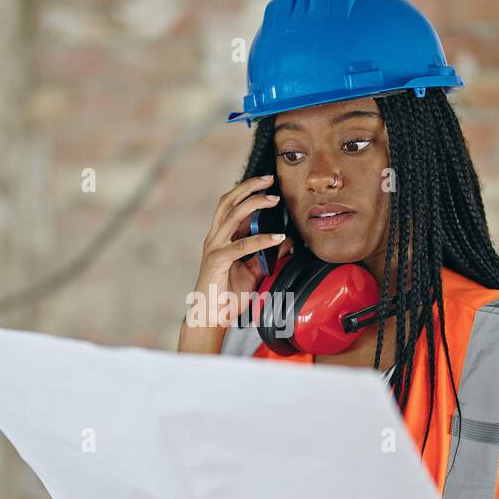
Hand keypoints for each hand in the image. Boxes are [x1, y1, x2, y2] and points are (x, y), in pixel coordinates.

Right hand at [180, 175, 293, 352]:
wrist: (210, 318)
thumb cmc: (228, 296)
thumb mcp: (253, 272)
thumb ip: (267, 255)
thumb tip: (288, 241)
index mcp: (220, 238)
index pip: (231, 205)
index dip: (247, 191)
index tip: (267, 183)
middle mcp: (214, 238)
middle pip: (228, 201)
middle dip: (249, 187)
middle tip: (269, 180)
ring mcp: (214, 248)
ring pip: (232, 216)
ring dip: (254, 204)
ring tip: (274, 200)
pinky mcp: (217, 261)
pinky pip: (241, 246)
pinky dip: (261, 239)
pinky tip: (277, 238)